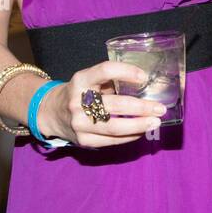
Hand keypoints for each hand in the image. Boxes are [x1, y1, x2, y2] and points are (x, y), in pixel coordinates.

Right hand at [37, 60, 166, 147]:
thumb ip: (110, 81)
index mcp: (81, 80)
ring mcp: (80, 123)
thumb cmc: (80, 93)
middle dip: (142, 107)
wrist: (51, 113)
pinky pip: (112, 141)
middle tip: (160, 108)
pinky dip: (130, 136)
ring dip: (139, 125)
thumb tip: (145, 85)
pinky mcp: (83, 140)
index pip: (105, 71)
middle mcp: (78, 101)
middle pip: (116, 104)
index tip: (144, 77)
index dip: (126, 72)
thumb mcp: (88, 79)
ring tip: (155, 122)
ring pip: (115, 127)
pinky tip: (141, 131)